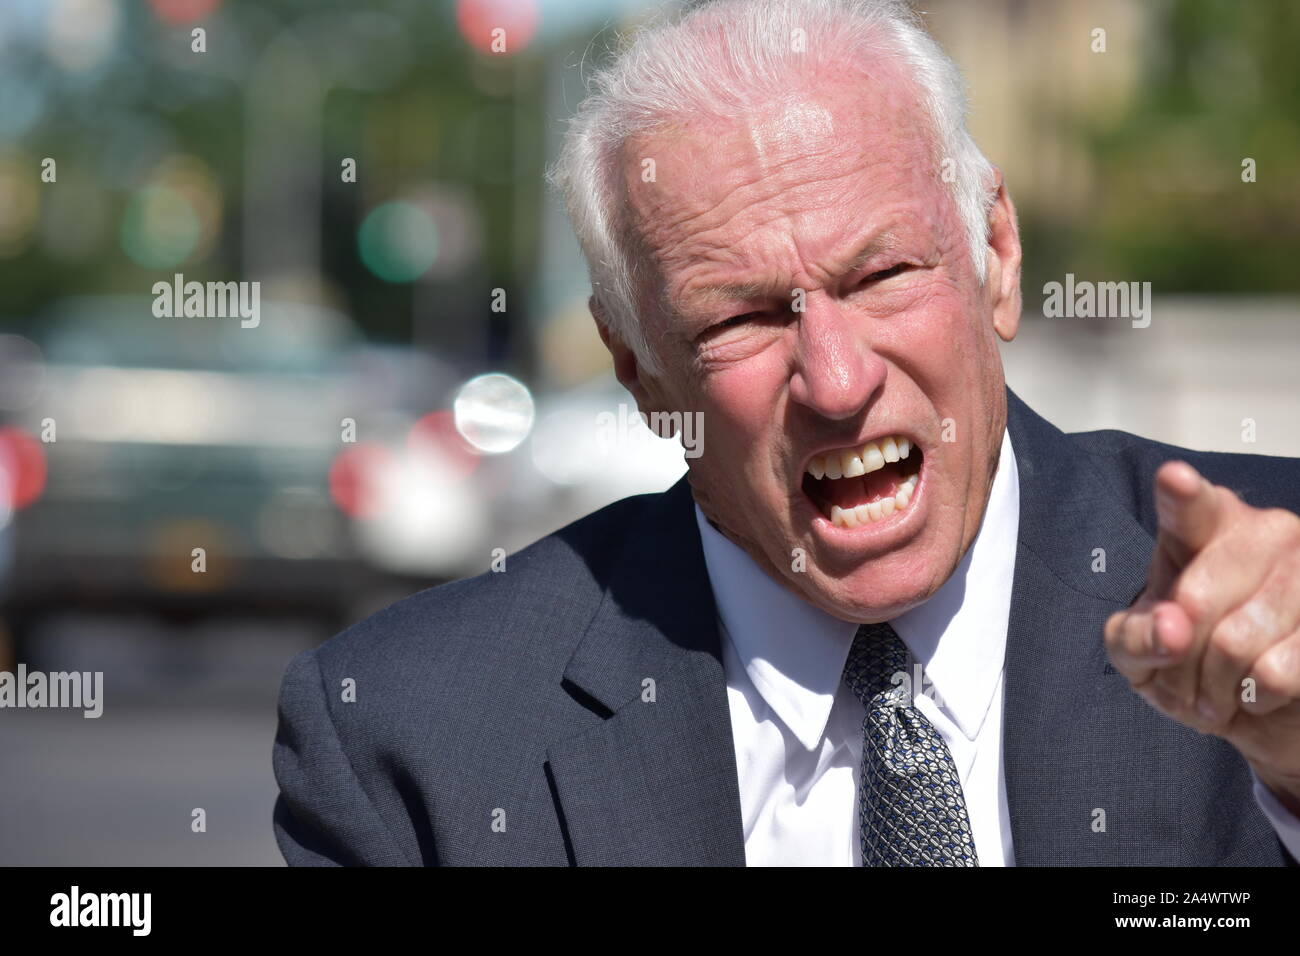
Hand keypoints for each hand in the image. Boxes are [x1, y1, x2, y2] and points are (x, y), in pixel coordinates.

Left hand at [1104, 460, 1299, 815]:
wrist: (1247, 701)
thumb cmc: (1185, 657)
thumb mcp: (1136, 649)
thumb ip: (1135, 637)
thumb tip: (1170, 630)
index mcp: (1201, 526)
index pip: (1190, 507)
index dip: (1182, 494)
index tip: (1174, 479)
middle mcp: (1262, 533)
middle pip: (1196, 601)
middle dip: (1176, 657)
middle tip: (1179, 676)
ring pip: (1235, 644)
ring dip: (1213, 688)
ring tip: (1215, 690)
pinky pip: (1277, 673)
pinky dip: (1254, 699)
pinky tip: (1257, 692)